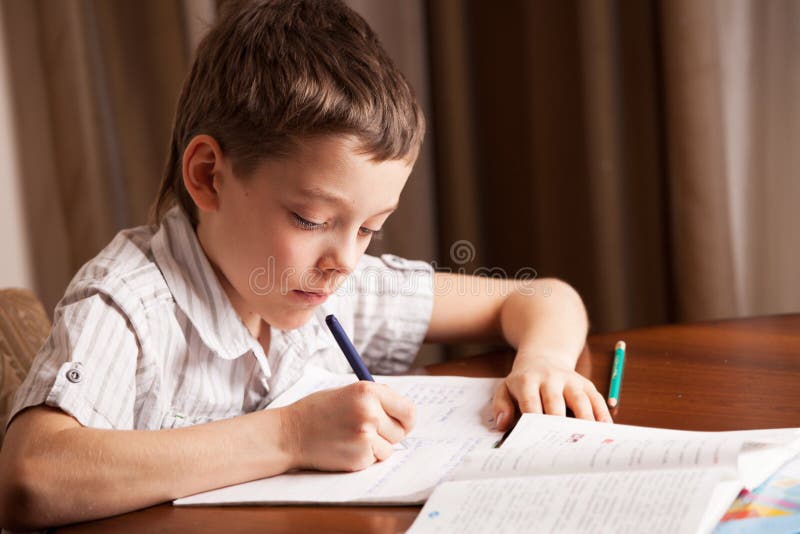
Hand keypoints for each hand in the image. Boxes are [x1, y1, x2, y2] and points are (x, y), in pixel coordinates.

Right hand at [280, 381, 415, 471]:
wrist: (290, 433)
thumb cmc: (318, 412)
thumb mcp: (349, 392)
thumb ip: (377, 399)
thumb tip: (404, 412)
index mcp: (368, 391)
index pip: (409, 410)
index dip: (405, 419)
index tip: (399, 422)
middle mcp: (370, 411)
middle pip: (402, 431)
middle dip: (389, 433)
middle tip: (366, 430)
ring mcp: (366, 435)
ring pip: (390, 448)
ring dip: (376, 447)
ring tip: (350, 437)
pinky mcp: (360, 456)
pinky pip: (376, 459)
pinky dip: (364, 457)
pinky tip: (345, 447)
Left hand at [492, 357, 611, 430]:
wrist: (543, 359)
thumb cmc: (523, 382)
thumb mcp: (505, 389)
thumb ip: (501, 406)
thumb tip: (503, 424)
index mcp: (528, 381)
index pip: (531, 402)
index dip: (534, 420)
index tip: (536, 440)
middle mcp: (551, 379)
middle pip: (556, 402)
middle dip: (559, 424)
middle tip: (562, 446)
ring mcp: (571, 381)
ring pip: (580, 400)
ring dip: (585, 420)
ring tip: (588, 441)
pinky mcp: (586, 384)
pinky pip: (596, 400)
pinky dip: (602, 415)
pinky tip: (605, 431)